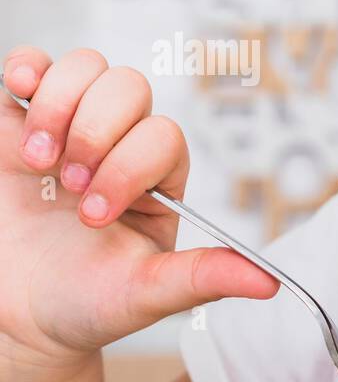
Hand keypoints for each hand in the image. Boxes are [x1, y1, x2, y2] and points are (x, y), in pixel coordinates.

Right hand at [0, 46, 277, 372]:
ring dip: (61, 105)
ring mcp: (69, 127)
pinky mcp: (19, 122)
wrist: (16, 315)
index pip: (162, 136)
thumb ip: (202, 279)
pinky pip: (32, 66)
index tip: (93, 214)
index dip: (129, 165)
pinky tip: (20, 95)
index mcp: (158, 178)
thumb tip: (268, 282)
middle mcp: (118, 143)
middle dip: (96, 133)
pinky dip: (26, 68)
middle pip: (129, 88)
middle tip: (68, 185)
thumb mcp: (146, 295)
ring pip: (87, 68)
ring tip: (38, 161)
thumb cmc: (85, 302)